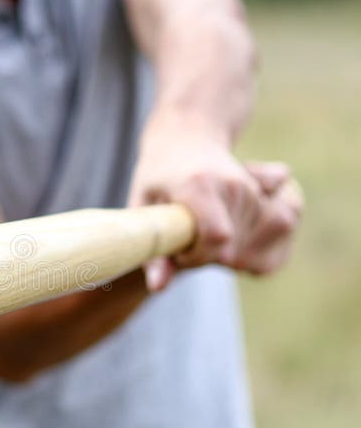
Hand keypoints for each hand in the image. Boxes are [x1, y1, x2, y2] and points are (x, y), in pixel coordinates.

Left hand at [129, 113, 302, 290]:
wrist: (186, 140)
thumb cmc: (158, 176)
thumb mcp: (143, 207)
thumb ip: (152, 249)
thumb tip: (157, 287)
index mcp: (199, 185)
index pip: (216, 236)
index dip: (197, 256)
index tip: (179, 250)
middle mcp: (235, 185)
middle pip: (234, 249)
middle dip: (209, 258)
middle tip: (190, 238)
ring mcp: (260, 190)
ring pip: (260, 248)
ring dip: (236, 254)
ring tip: (214, 232)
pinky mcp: (284, 193)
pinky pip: (283, 238)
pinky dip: (265, 248)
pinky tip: (243, 236)